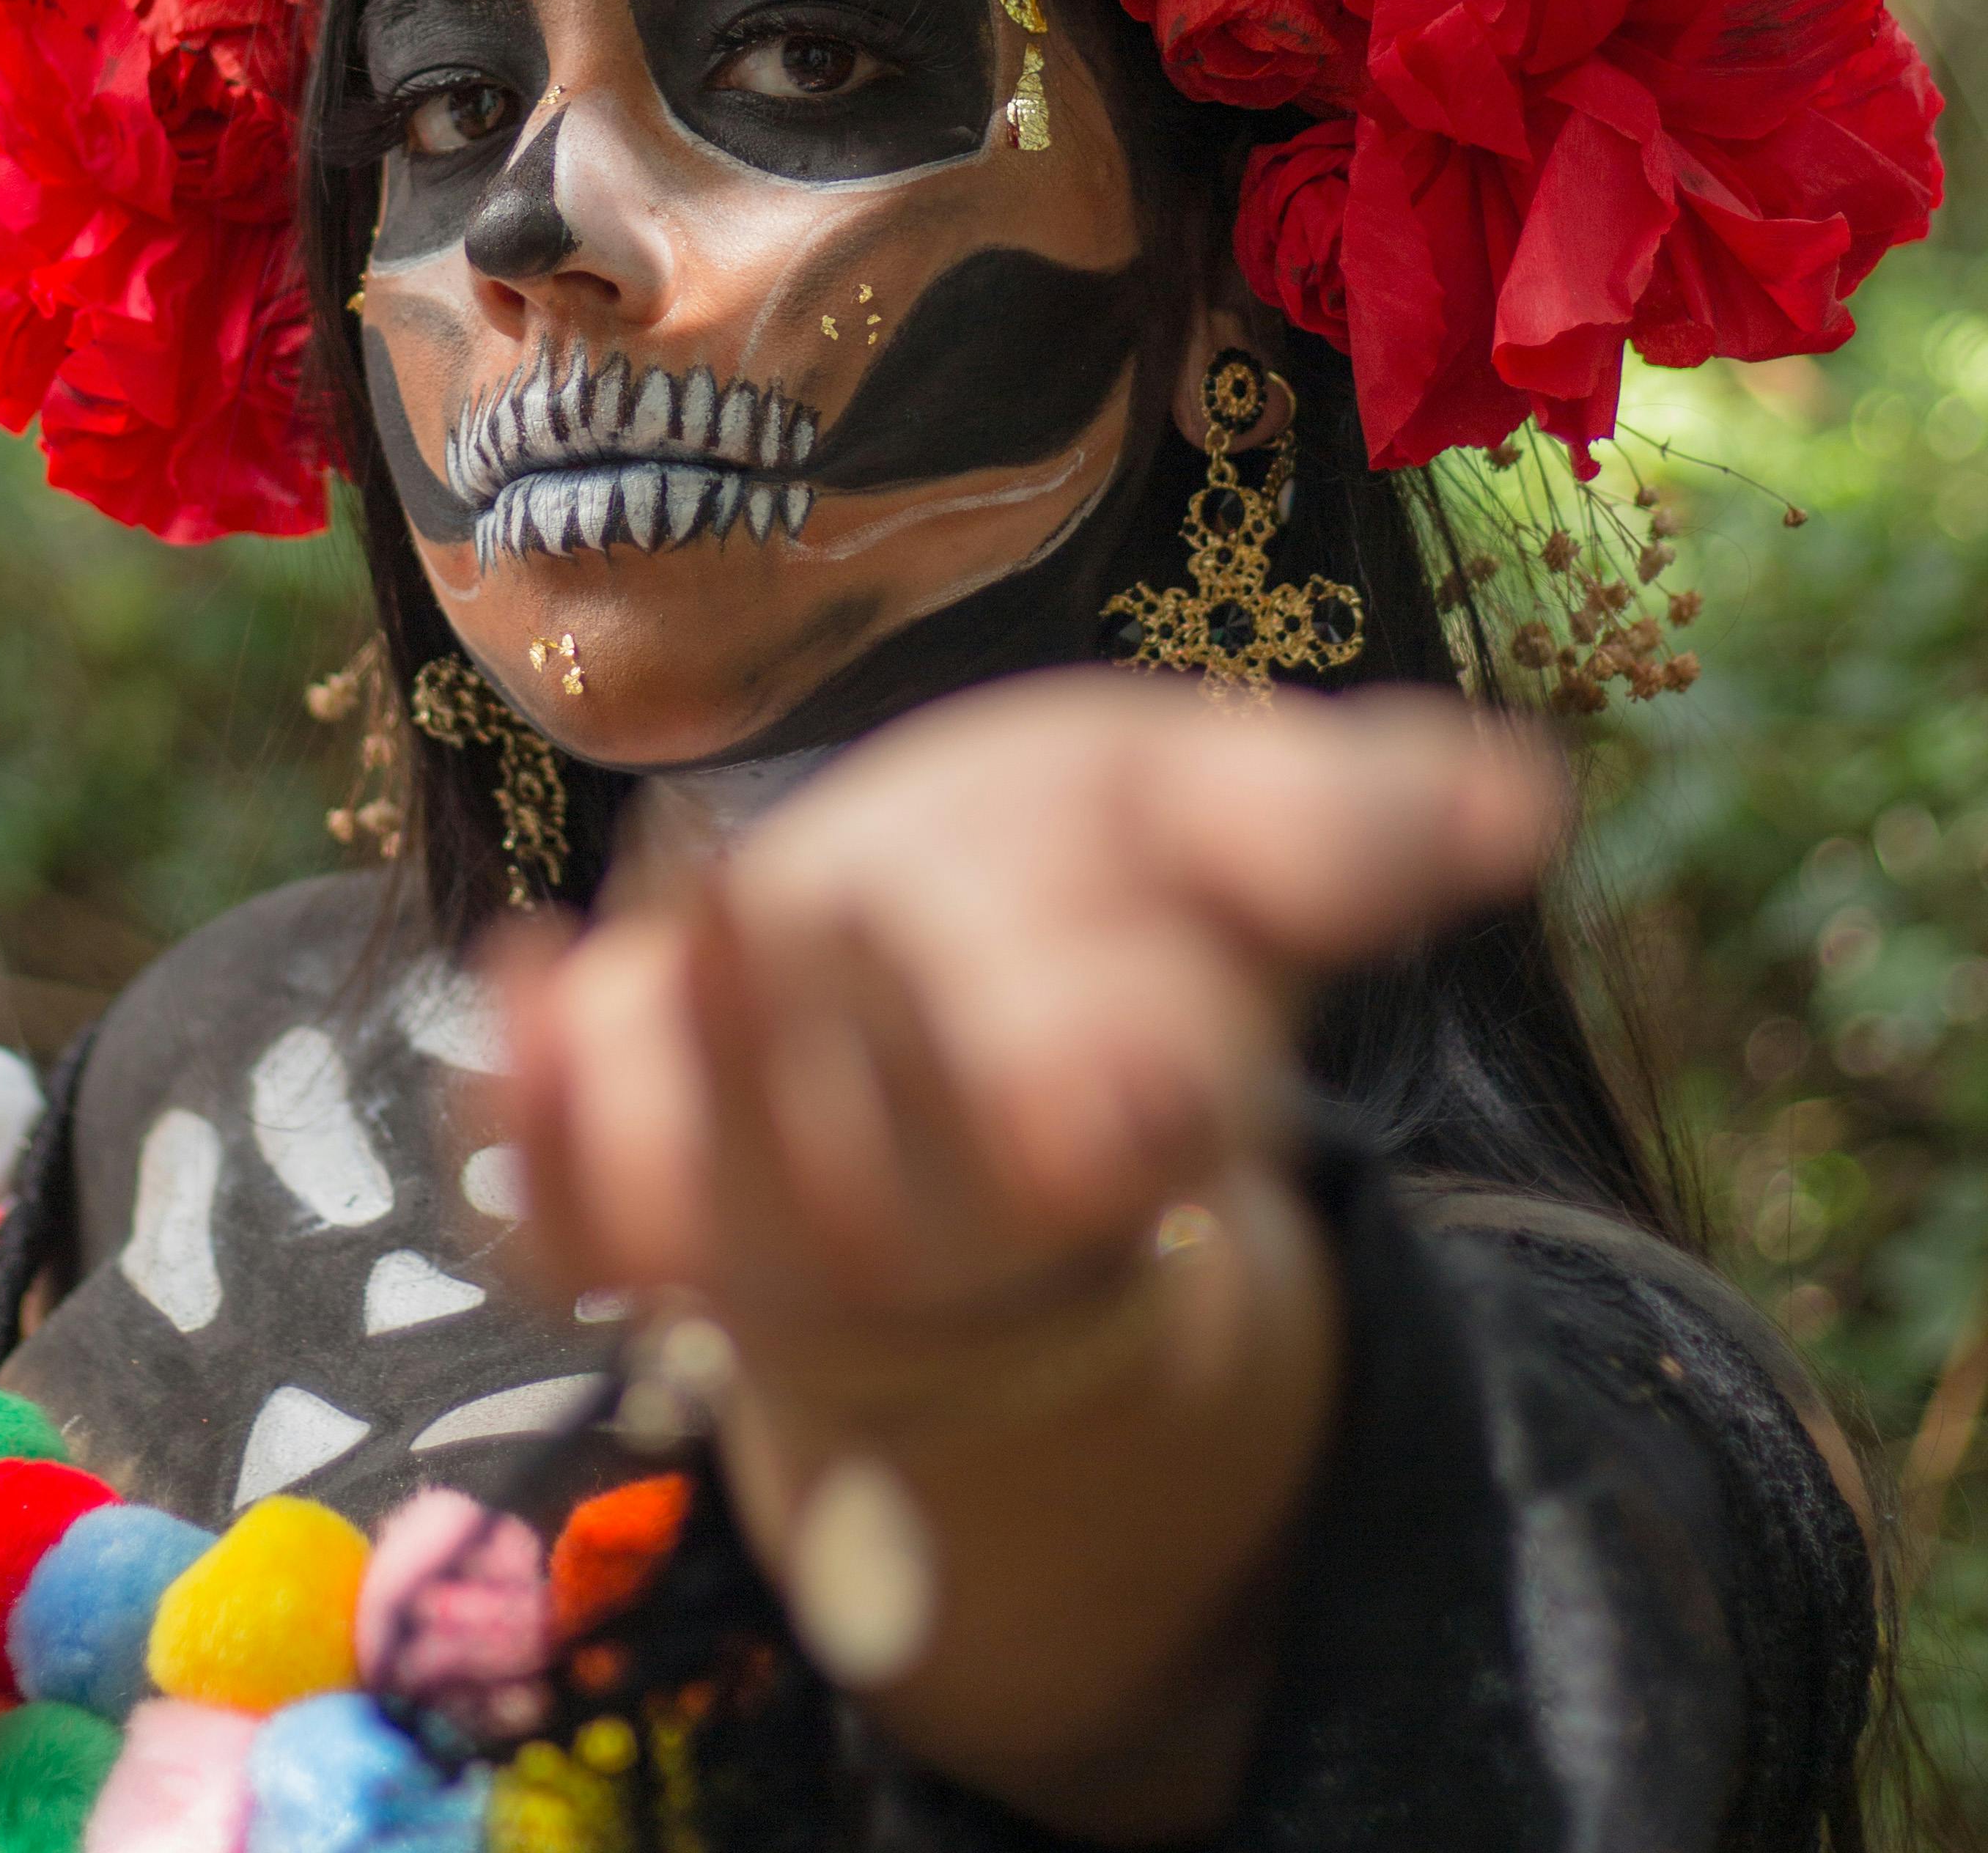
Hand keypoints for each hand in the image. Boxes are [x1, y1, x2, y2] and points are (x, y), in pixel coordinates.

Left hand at [492, 670, 1564, 1339]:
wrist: (905, 1025)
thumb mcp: (1207, 834)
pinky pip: (565, 1212)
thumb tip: (1525, 795)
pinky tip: (507, 995)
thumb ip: (1342, 822)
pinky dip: (526, 1122)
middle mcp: (937, 1206)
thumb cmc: (1071, 910)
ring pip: (731, 1198)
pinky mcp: (622, 1221)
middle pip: (911, 1167)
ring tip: (674, 902)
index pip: (1123, 1128)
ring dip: (692, 1062)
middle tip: (824, 902)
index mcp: (1105, 1116)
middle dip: (868, 1051)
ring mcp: (766, 1237)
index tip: (1140, 1064)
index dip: (1125, 1101)